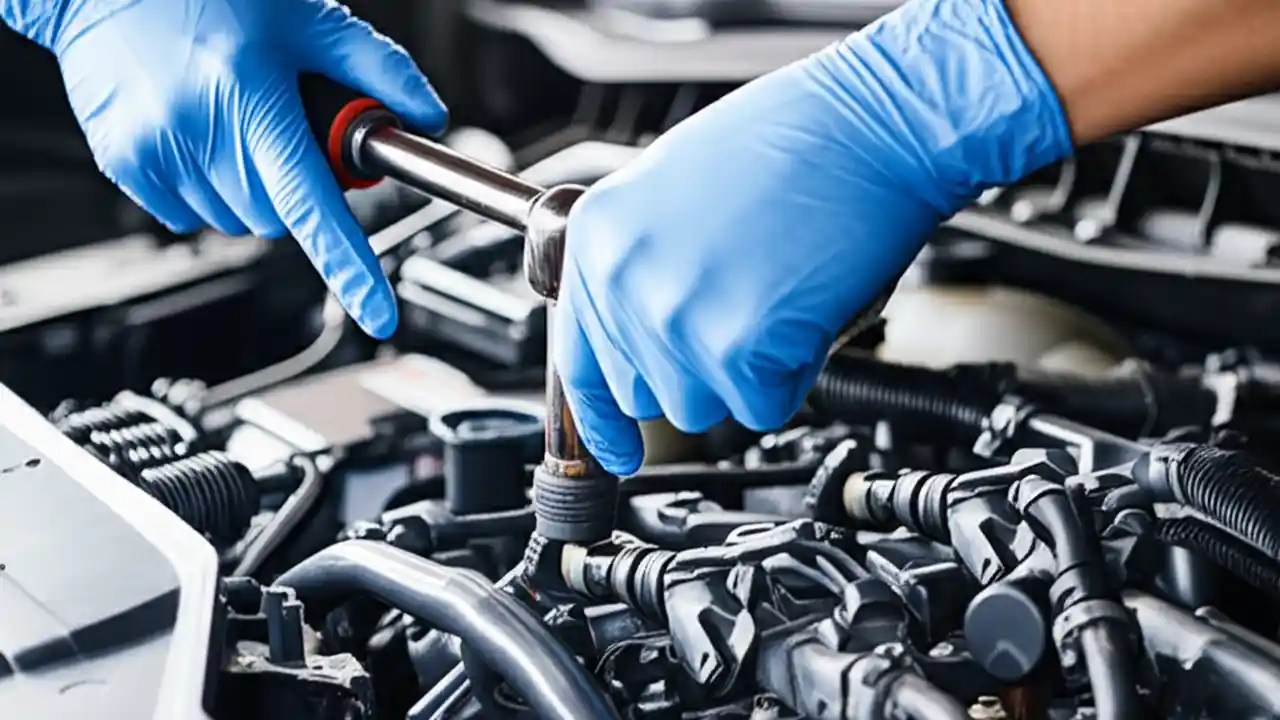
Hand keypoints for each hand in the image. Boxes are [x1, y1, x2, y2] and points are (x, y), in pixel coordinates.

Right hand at [1, 0, 446, 337]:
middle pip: (280, 219)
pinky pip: (192, 216)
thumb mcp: (308, 19)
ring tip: (232, 123)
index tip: (378, 315)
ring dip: (251, 190)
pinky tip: (199, 135)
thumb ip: (378, 68)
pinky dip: (208, 191)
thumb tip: (428, 116)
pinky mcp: (126, 164)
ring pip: (239, 222)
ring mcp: (156, 150)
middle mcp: (197, 127)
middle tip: (284, 134)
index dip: (350, 267)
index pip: (311, 204)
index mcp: (249, 93)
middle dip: (296, 190)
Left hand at [555, 0, 1071, 474]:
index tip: (618, 448)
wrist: (871, 125)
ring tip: (774, 297)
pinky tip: (801, 310)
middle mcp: (624, 281)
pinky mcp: (737, 347)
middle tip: (741, 312)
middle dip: (697, 369)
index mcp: (599, 239)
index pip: (580, 362)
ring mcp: (676, 318)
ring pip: (703, 406)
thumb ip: (641, 267)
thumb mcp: (673, 192)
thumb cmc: (792, 143)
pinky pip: (761, 406)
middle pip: (648, 393)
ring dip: (745, 374)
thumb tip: (639, 332)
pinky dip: (792, 374)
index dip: (602, 418)